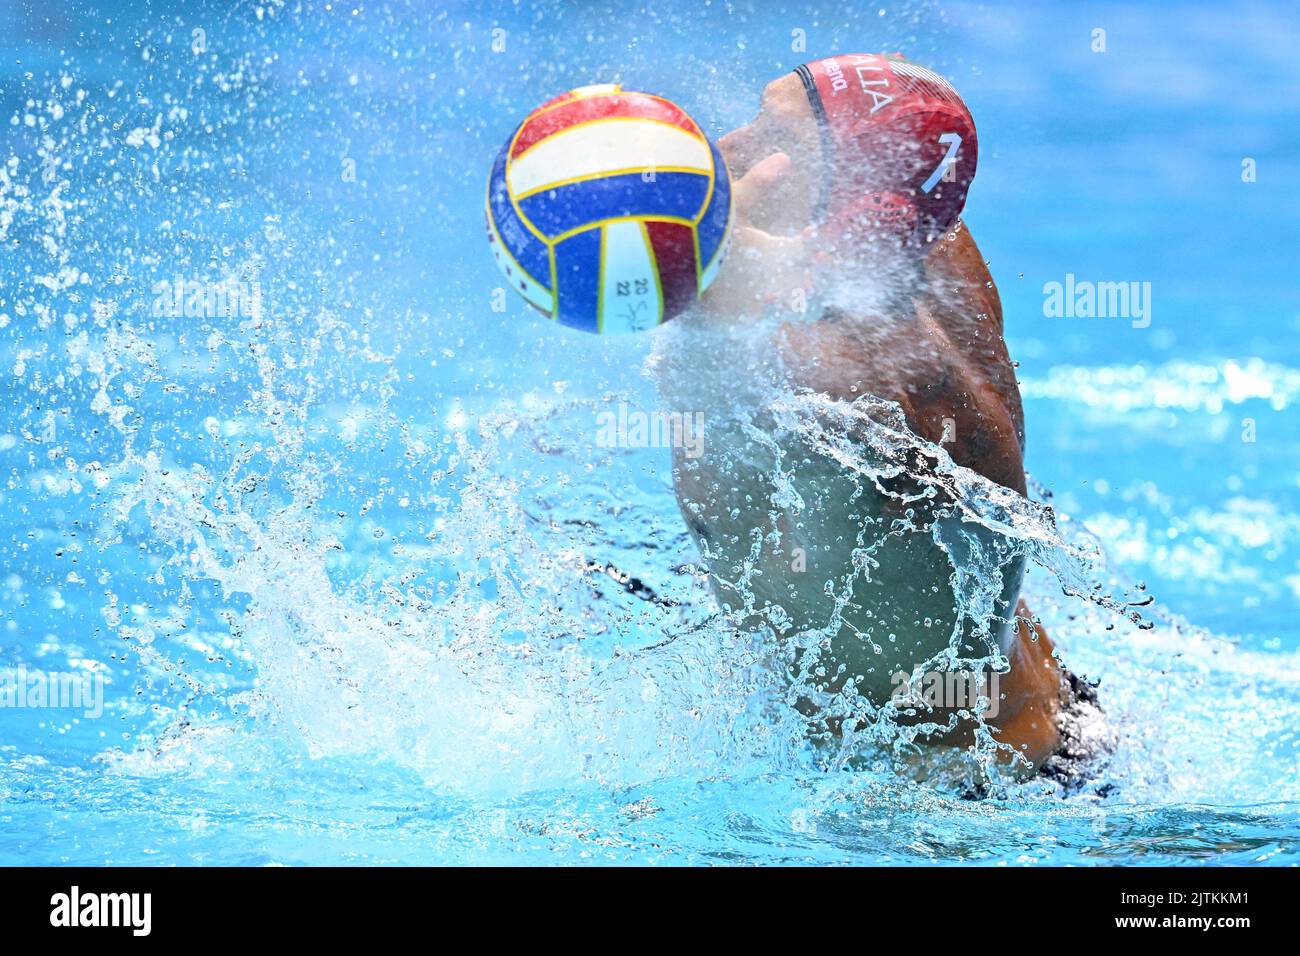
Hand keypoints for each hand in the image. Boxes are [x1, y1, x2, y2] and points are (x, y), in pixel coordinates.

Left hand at [698, 153, 815, 319]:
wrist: (680, 271)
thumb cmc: (708, 238)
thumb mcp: (735, 209)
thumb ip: (757, 185)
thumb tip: (784, 157)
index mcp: (781, 253)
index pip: (811, 250)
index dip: (817, 243)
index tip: (811, 233)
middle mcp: (781, 279)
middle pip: (819, 283)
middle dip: (825, 277)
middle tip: (818, 264)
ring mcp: (770, 301)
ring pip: (805, 308)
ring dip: (809, 300)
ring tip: (802, 288)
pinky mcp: (753, 320)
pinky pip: (774, 320)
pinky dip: (776, 310)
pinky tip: (767, 297)